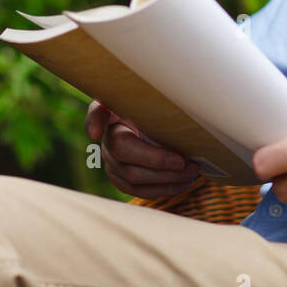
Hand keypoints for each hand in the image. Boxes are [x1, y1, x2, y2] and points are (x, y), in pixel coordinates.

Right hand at [85, 100, 199, 198]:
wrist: (155, 123)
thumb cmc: (152, 108)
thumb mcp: (145, 98)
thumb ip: (139, 95)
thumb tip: (102, 126)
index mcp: (111, 117)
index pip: (98, 115)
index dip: (95, 124)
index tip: (97, 133)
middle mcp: (107, 143)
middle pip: (125, 157)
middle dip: (159, 163)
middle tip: (187, 163)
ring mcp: (112, 164)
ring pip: (135, 181)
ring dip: (167, 180)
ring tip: (191, 173)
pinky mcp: (122, 180)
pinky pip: (140, 191)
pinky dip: (164, 189)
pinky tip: (183, 182)